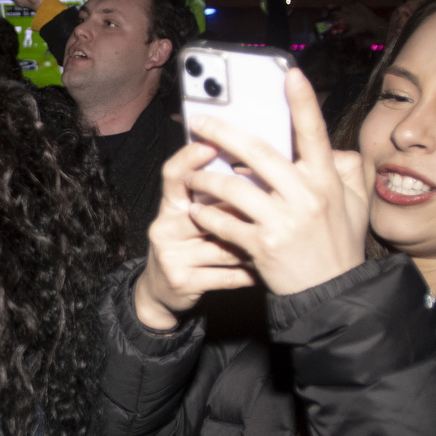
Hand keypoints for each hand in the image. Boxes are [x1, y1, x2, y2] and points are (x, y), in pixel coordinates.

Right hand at [133, 140, 258, 329]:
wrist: (161, 292)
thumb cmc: (187, 246)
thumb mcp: (190, 216)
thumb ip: (212, 195)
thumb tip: (250, 165)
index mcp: (170, 206)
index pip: (173, 175)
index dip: (189, 158)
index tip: (210, 143)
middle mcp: (165, 227)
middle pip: (209, 212)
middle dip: (241, 214)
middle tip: (271, 210)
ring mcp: (172, 256)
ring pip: (224, 246)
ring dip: (252, 246)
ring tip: (274, 243)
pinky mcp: (183, 281)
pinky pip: (227, 275)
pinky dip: (249, 272)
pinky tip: (264, 269)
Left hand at [182, 69, 370, 296]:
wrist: (332, 293)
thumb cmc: (340, 244)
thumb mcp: (354, 203)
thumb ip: (346, 171)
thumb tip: (335, 146)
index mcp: (327, 180)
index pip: (315, 133)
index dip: (303, 102)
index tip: (290, 74)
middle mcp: (305, 196)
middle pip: (259, 153)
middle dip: (224, 133)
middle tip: (201, 121)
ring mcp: (283, 221)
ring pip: (234, 188)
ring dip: (207, 178)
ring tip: (192, 174)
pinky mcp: (262, 245)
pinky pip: (225, 222)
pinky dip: (208, 214)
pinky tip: (198, 209)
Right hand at [332, 1, 381, 37]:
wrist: (372, 21)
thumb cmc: (362, 27)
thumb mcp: (353, 32)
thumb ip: (346, 35)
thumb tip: (340, 38)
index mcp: (347, 16)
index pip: (337, 13)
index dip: (334, 13)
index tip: (332, 14)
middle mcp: (350, 10)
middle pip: (342, 8)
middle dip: (341, 10)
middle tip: (341, 13)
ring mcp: (356, 7)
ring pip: (348, 5)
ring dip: (347, 7)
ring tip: (348, 11)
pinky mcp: (361, 5)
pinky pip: (355, 4)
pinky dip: (354, 6)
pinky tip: (355, 8)